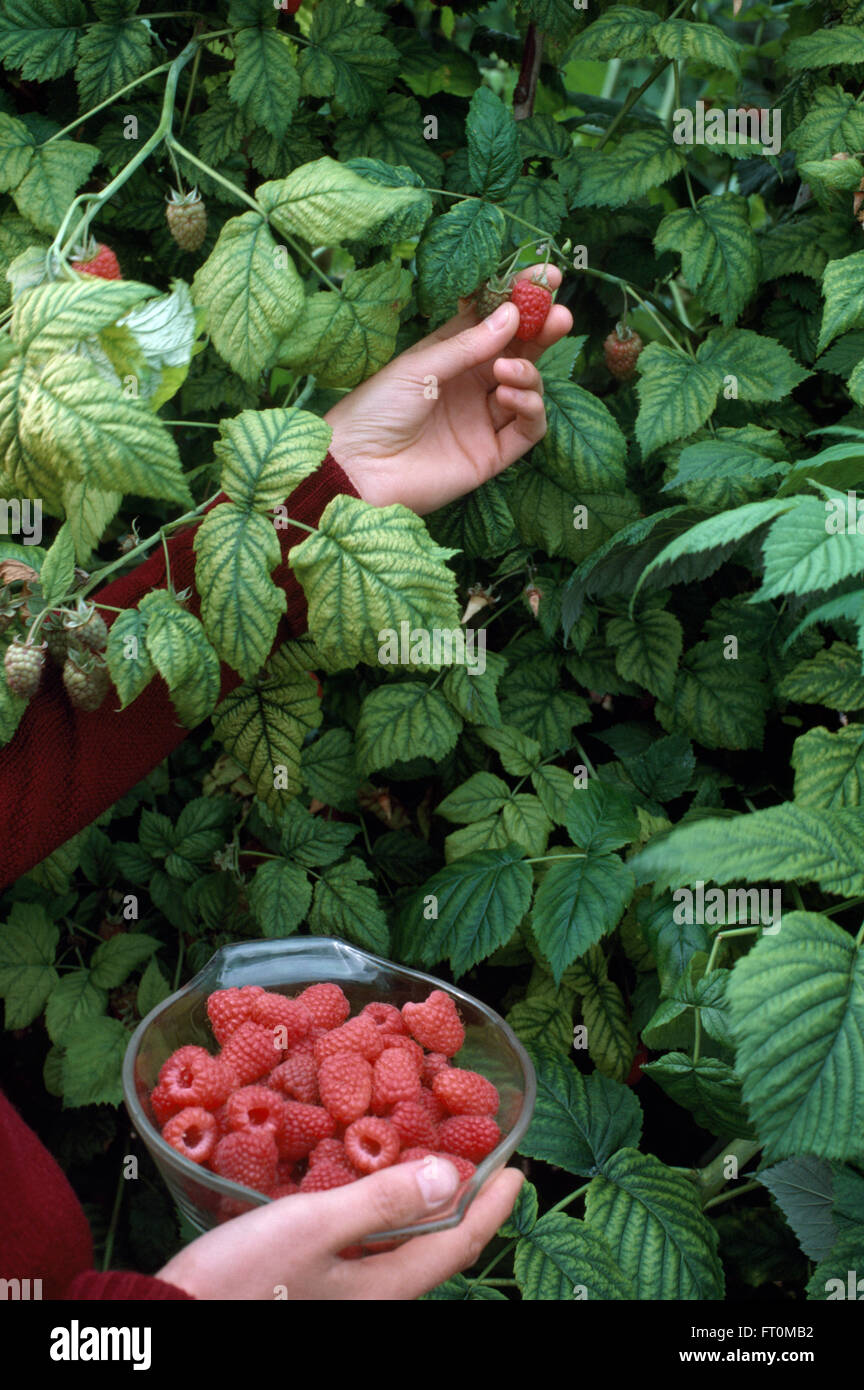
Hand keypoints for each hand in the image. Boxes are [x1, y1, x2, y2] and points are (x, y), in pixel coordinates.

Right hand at [156, 1156, 523, 1299]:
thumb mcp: (316, 1226)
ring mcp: (343, 1298)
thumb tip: (451, 1175)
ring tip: (428, 1163)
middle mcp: (373, 1299)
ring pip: (399, 1247)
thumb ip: (384, 1200)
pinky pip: (365, 1247)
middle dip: (461, 1204)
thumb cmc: (242, 1279)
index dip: (492, 1206)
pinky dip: (379, 1212)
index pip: (459, 1244)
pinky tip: (362, 1186)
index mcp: (385, 1290)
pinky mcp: (314, 1288)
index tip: (516, 1170)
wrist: (175, 1320)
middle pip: (434, 1248)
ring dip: (420, 1206)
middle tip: (475, 1157)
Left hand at [324, 265, 572, 514]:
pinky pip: (528, 428)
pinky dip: (530, 408)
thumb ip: (469, 344)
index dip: (521, 298)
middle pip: (520, 351)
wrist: (358, 468)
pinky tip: (510, 396)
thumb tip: (512, 313)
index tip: (547, 277)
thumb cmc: (375, 410)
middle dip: (543, 330)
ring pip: (529, 387)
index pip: (495, 320)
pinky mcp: (492, 454)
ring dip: (529, 372)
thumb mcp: (419, 366)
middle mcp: (472, 384)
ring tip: (506, 370)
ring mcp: (483, 419)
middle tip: (559, 314)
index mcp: (451, 354)